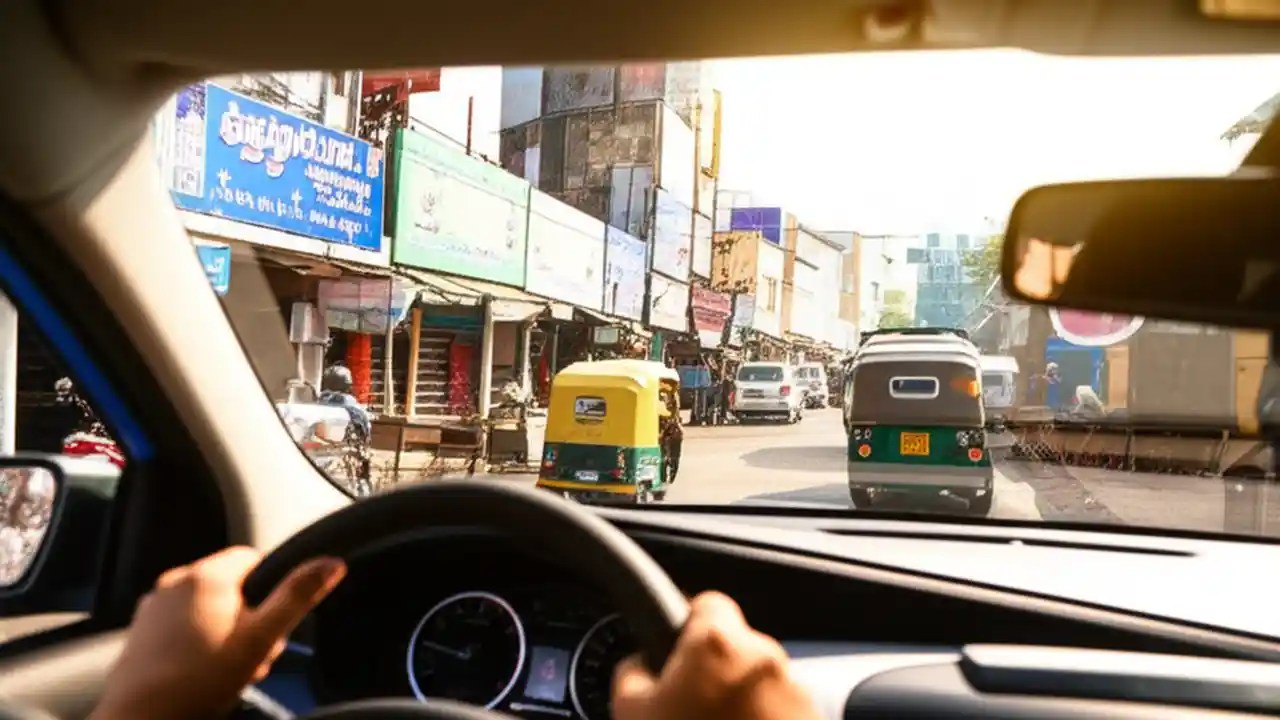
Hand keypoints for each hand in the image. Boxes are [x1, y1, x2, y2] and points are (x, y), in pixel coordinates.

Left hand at [92, 546, 345, 719]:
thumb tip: (332, 563)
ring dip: (222, 631)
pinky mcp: (139, 632)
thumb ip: (297, 597)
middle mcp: (175, 581)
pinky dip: (194, 643)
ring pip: (204, 607)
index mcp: (207, 575)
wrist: (141, 719)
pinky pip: (179, 626)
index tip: (271, 622)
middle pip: (230, 586)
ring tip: (226, 669)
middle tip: (252, 655)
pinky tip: (198, 673)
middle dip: (248, 617)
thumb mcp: (262, 638)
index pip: (253, 557)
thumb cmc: (202, 680)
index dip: (270, 588)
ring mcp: (152, 607)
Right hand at [612, 592, 822, 719]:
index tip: (674, 649)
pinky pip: (780, 712)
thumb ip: (632, 673)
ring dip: (739, 701)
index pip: (705, 602)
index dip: (685, 625)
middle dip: (712, 671)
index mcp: (716, 642)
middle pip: (734, 646)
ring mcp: (795, 691)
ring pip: (757, 681)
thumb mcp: (630, 712)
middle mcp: (763, 658)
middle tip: (686, 707)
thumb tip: (640, 665)